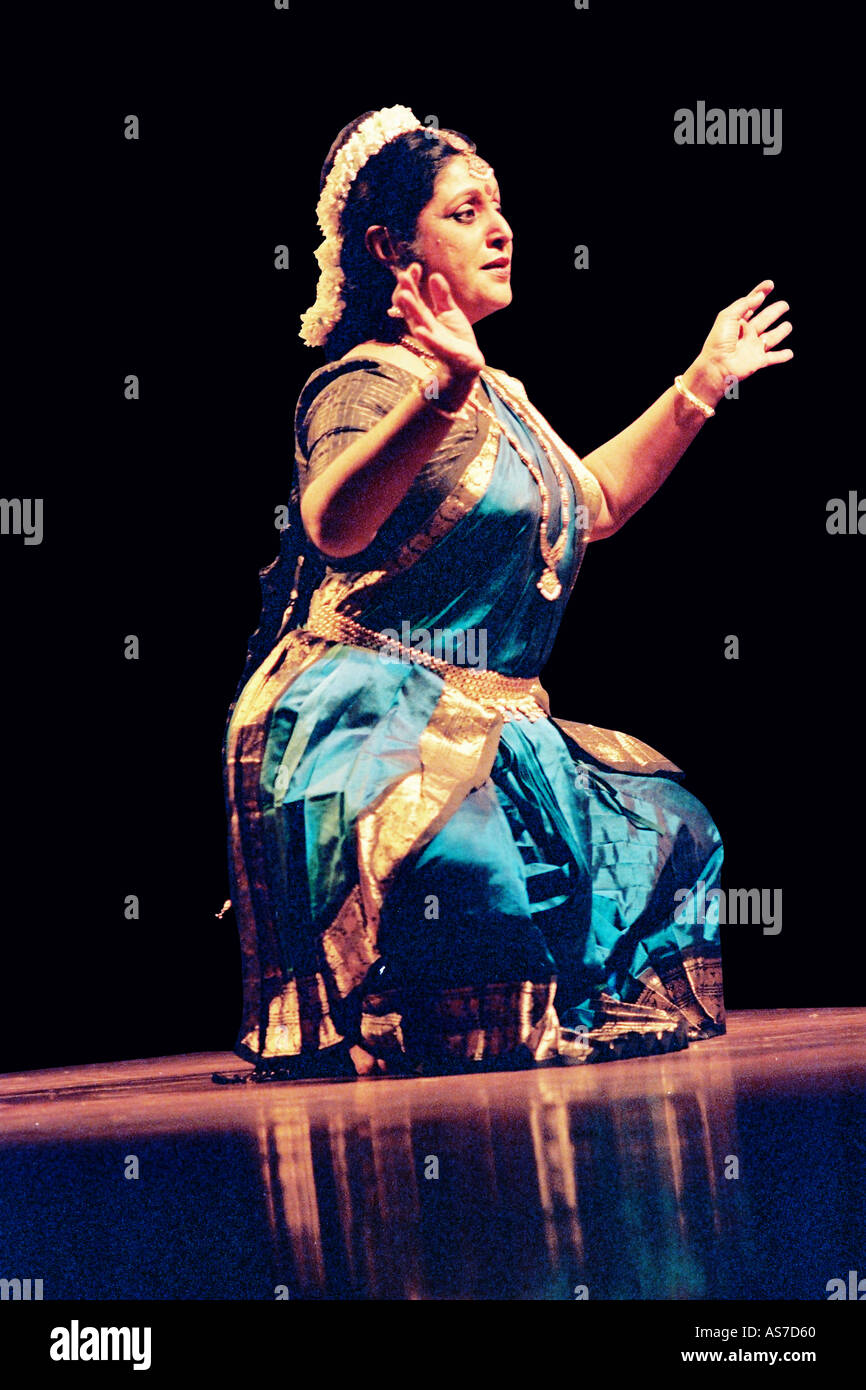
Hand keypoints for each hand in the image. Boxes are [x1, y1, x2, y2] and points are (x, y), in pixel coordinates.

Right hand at [390, 262, 484, 382]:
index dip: (411, 282)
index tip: (415, 267)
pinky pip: (433, 343)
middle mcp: (422, 326)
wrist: (467, 362)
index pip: (411, 297)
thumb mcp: (449, 312)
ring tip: (406, 295)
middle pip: (409, 307)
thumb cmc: (455, 337)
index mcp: (423, 316)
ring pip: (417, 322)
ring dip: (411, 309)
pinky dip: (426, 337)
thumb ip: (441, 296)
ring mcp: (432, 339)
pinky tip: (420, 330)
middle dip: (406, 291)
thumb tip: (434, 275)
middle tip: (403, 275)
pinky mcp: (443, 351)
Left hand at [693, 279, 793, 399]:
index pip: (751, 304)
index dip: (760, 293)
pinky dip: (782, 356)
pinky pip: (773, 358)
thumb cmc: (719, 341)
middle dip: (774, 312)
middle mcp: (747, 334)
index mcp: (737, 322)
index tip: (770, 284)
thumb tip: (759, 295)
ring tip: (788, 326)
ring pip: (770, 338)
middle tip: (785, 305)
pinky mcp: (758, 361)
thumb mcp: (727, 316)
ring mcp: (753, 347)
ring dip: (780, 332)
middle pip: (764, 319)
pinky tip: (789, 353)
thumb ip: (744, 304)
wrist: (718, 366)